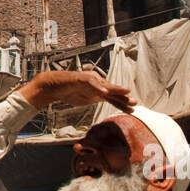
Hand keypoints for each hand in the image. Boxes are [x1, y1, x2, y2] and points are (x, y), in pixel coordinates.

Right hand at [16, 70, 133, 110]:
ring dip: (116, 90)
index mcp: (98, 90)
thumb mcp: (85, 99)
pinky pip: (92, 83)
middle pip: (112, 91)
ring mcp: (90, 80)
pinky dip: (98, 88)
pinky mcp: (82, 79)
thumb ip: (95, 99)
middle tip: (135, 103)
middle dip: (123, 98)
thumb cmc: (69, 92)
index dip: (122, 103)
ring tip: (126, 92)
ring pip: (105, 86)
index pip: (112, 98)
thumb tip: (103, 102)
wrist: (54, 86)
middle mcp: (96, 84)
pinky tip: (105, 92)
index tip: (132, 111)